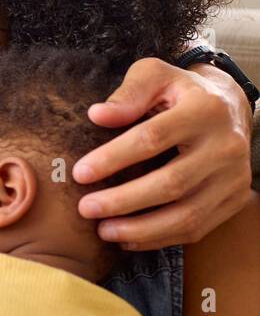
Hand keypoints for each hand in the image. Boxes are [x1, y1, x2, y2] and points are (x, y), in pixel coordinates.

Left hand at [72, 57, 253, 250]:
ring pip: (187, 214)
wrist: (230, 108)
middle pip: (171, 183)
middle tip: (85, 208)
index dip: (114, 158)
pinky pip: (198, 228)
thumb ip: (128, 93)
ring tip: (103, 231)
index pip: (153, 138)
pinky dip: (160, 238)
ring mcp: (235, 176)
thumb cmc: (179, 91)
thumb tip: (97, 115)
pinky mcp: (236, 199)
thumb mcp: (155, 76)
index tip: (79, 173)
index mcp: (204, 110)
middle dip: (123, 201)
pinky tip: (128, 239)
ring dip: (141, 229)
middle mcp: (226, 146)